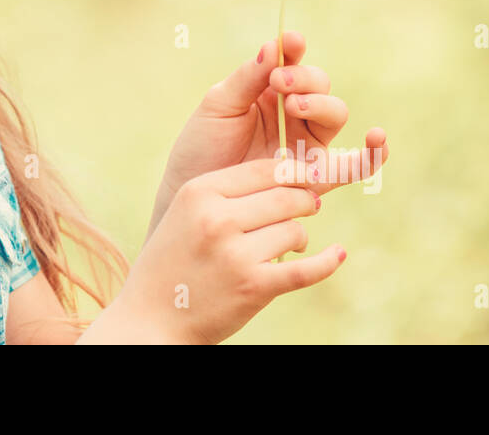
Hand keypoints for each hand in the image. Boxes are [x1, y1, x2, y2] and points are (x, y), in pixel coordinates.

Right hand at [117, 158, 345, 343]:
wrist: (151, 319)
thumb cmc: (172, 261)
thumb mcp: (186, 213)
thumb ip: (227, 192)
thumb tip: (290, 174)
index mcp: (198, 192)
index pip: (264, 169)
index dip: (291, 174)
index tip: (301, 181)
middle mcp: (216, 219)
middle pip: (286, 196)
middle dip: (304, 201)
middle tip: (309, 207)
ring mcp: (235, 254)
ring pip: (295, 231)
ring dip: (300, 237)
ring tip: (289, 244)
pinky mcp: (254, 287)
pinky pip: (306, 269)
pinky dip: (327, 262)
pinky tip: (337, 255)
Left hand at [147, 32, 388, 240]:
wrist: (195, 191)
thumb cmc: (202, 146)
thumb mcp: (220, 105)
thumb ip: (249, 78)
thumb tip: (276, 45)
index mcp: (270, 90)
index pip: (293, 62)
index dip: (295, 51)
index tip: (290, 43)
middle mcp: (295, 114)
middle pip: (320, 85)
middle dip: (304, 79)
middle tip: (280, 83)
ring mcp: (308, 144)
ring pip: (334, 115)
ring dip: (321, 104)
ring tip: (294, 105)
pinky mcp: (316, 177)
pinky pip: (354, 166)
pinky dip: (373, 154)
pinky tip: (377, 138)